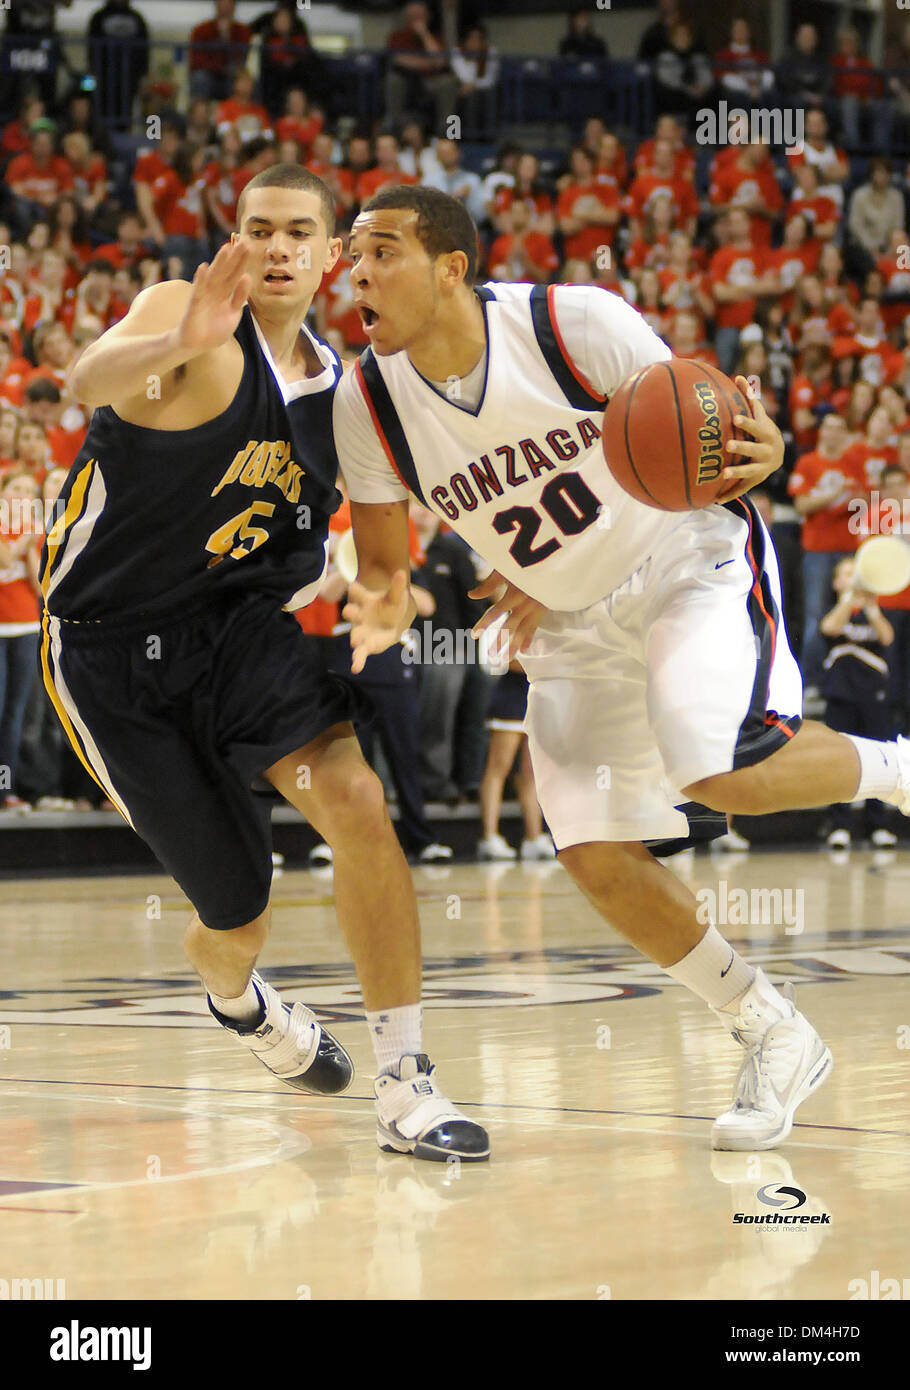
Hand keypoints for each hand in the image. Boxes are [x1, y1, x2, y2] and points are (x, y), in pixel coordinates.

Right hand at [175, 240, 251, 353]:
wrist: (196, 345)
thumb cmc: (214, 329)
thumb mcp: (233, 313)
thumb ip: (240, 297)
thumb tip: (248, 277)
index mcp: (225, 293)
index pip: (235, 274)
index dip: (242, 261)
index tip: (250, 246)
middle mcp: (215, 290)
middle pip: (226, 271)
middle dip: (235, 257)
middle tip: (244, 241)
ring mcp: (204, 295)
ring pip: (214, 276)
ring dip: (220, 262)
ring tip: (227, 247)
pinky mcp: (194, 305)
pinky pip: (198, 291)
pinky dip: (200, 279)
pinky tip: (204, 267)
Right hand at [342, 570, 410, 674]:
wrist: (392, 621)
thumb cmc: (391, 606)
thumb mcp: (396, 596)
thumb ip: (396, 586)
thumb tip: (401, 572)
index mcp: (364, 601)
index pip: (358, 593)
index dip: (356, 590)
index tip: (354, 586)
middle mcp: (359, 616)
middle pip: (351, 613)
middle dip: (350, 613)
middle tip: (348, 611)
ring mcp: (361, 632)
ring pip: (354, 635)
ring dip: (355, 638)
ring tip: (355, 642)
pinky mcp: (365, 646)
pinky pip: (360, 654)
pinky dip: (358, 661)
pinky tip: (355, 669)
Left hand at [469, 569, 545, 657]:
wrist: (555, 562)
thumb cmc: (527, 561)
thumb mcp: (507, 568)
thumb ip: (489, 583)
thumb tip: (471, 595)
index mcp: (515, 593)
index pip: (495, 612)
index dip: (484, 624)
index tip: (474, 635)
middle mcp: (526, 604)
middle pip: (510, 626)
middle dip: (499, 641)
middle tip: (489, 655)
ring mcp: (536, 608)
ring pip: (524, 630)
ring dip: (514, 645)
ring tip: (505, 659)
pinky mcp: (544, 608)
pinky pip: (535, 626)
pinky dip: (529, 638)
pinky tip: (524, 650)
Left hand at [717, 375, 784, 500]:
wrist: (779, 455)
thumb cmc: (763, 430)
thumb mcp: (759, 415)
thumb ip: (749, 398)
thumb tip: (738, 376)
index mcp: (767, 435)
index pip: (757, 428)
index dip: (747, 423)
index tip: (735, 418)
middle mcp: (767, 453)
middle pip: (754, 450)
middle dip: (742, 448)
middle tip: (727, 445)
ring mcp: (762, 469)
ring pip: (749, 472)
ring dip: (737, 473)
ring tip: (722, 474)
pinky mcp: (755, 481)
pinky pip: (742, 489)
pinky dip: (730, 494)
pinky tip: (715, 499)